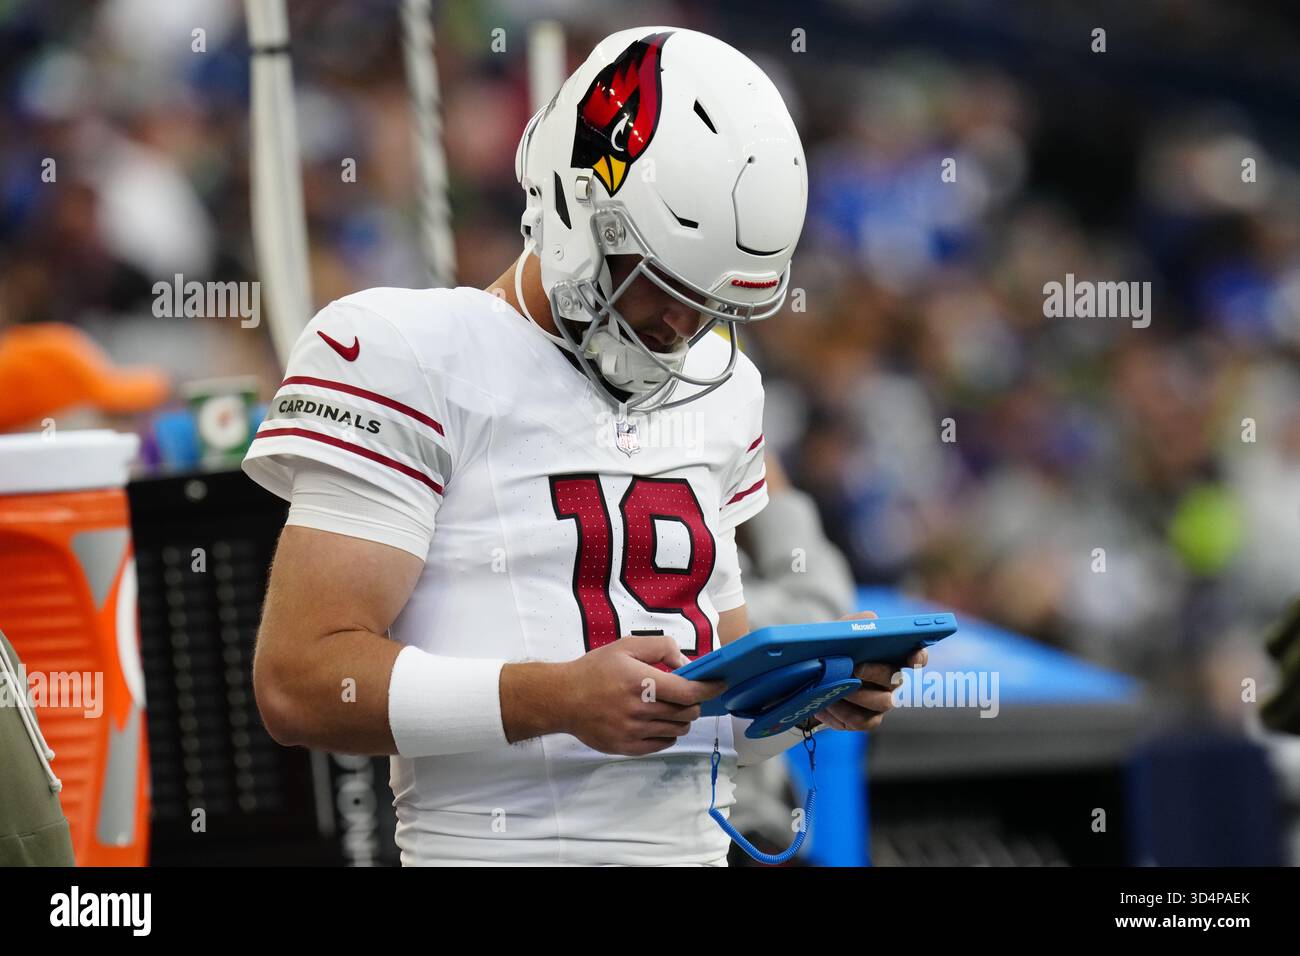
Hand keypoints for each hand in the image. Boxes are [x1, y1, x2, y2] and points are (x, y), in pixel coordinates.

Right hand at [558, 636, 724, 756]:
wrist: (563, 699)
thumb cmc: (595, 670)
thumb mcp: (627, 646)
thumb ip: (661, 648)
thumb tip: (687, 665)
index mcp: (642, 682)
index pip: (689, 692)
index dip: (710, 689)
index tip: (720, 684)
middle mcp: (640, 710)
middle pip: (687, 713)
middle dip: (694, 702)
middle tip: (686, 694)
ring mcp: (634, 732)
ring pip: (678, 730)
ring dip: (682, 718)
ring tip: (670, 707)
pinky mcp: (627, 748)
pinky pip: (663, 744)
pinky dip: (669, 733)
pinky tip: (659, 721)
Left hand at [812, 611, 927, 731]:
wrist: (810, 674)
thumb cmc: (833, 648)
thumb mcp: (842, 629)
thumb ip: (859, 622)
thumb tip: (872, 622)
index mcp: (892, 656)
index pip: (917, 656)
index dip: (918, 656)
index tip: (912, 656)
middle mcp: (892, 680)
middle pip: (895, 680)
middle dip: (875, 673)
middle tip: (855, 669)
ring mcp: (882, 702)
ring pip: (882, 703)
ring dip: (856, 696)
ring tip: (834, 689)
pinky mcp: (867, 720)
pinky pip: (862, 721)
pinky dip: (842, 713)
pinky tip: (827, 705)